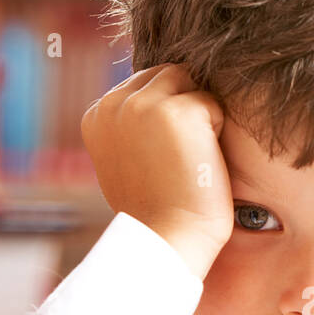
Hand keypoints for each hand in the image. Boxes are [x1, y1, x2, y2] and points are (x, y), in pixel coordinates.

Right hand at [81, 63, 232, 279]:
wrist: (168, 239)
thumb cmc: (155, 210)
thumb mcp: (125, 160)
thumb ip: (131, 126)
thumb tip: (156, 95)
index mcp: (96, 115)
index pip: (145, 84)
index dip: (167, 116)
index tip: (165, 156)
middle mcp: (113, 104)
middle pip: (167, 75)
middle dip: (182, 107)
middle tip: (181, 158)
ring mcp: (143, 104)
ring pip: (188, 82)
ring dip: (199, 115)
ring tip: (188, 158)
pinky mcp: (177, 111)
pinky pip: (211, 103)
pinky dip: (217, 131)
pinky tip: (200, 162)